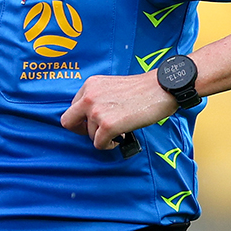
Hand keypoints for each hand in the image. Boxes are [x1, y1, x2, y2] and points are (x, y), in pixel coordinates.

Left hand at [59, 71, 176, 149]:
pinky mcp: (108, 125)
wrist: (162, 88)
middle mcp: (89, 96)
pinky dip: (109, 145)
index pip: (72, 108)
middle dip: (81, 131)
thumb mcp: (111, 86)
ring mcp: (97, 111)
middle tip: (96, 134)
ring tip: (119, 131)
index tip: (94, 123)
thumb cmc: (141, 90)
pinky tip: (120, 138)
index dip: (82, 119)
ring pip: (89, 135)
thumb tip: (89, 118)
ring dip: (103, 137)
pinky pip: (99, 144)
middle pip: (68, 122)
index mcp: (89, 85)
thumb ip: (97, 98)